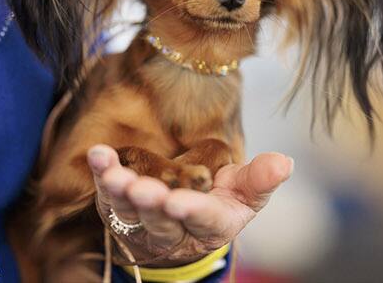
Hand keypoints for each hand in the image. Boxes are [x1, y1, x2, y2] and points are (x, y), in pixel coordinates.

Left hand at [87, 145, 291, 269]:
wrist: (182, 212)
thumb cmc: (220, 199)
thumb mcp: (245, 191)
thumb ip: (261, 179)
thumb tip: (284, 162)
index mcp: (212, 224)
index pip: (202, 220)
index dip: (191, 211)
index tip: (178, 202)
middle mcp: (175, 229)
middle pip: (159, 220)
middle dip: (151, 204)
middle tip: (142, 190)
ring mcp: (141, 221)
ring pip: (128, 211)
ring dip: (119, 191)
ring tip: (113, 174)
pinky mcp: (116, 206)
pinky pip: (105, 192)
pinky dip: (100, 173)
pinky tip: (98, 154)